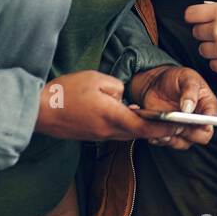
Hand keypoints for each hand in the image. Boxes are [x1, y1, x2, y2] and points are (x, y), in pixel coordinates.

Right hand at [35, 70, 187, 142]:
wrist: (38, 111)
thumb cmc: (65, 92)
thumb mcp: (96, 79)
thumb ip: (117, 87)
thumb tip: (124, 97)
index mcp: (111, 117)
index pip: (144, 127)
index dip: (163, 127)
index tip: (178, 125)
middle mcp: (108, 131)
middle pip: (139, 134)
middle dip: (158, 130)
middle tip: (176, 124)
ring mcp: (99, 136)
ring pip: (127, 134)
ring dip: (142, 129)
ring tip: (159, 121)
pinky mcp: (91, 136)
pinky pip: (115, 133)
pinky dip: (127, 127)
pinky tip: (131, 117)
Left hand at [129, 65, 216, 149]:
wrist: (157, 83)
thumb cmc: (177, 79)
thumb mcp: (187, 77)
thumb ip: (190, 90)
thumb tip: (189, 108)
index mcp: (208, 105)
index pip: (212, 118)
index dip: (206, 122)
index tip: (196, 120)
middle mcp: (199, 121)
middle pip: (202, 136)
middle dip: (190, 132)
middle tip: (178, 124)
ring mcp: (185, 129)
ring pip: (184, 143)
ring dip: (174, 138)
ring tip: (162, 130)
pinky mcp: (170, 133)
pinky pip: (168, 142)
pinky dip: (161, 140)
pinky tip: (153, 134)